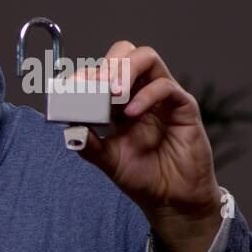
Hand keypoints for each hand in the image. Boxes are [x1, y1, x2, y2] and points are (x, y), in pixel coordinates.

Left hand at [76, 41, 222, 251]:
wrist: (170, 198)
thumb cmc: (141, 175)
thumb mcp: (106, 160)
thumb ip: (87, 143)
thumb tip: (68, 126)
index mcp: (118, 104)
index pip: (102, 73)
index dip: (86, 76)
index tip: (70, 87)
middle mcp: (140, 94)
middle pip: (126, 54)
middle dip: (108, 63)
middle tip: (96, 85)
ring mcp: (162, 98)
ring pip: (147, 58)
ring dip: (125, 70)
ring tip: (112, 93)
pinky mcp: (183, 107)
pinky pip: (166, 87)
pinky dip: (146, 95)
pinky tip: (131, 114)